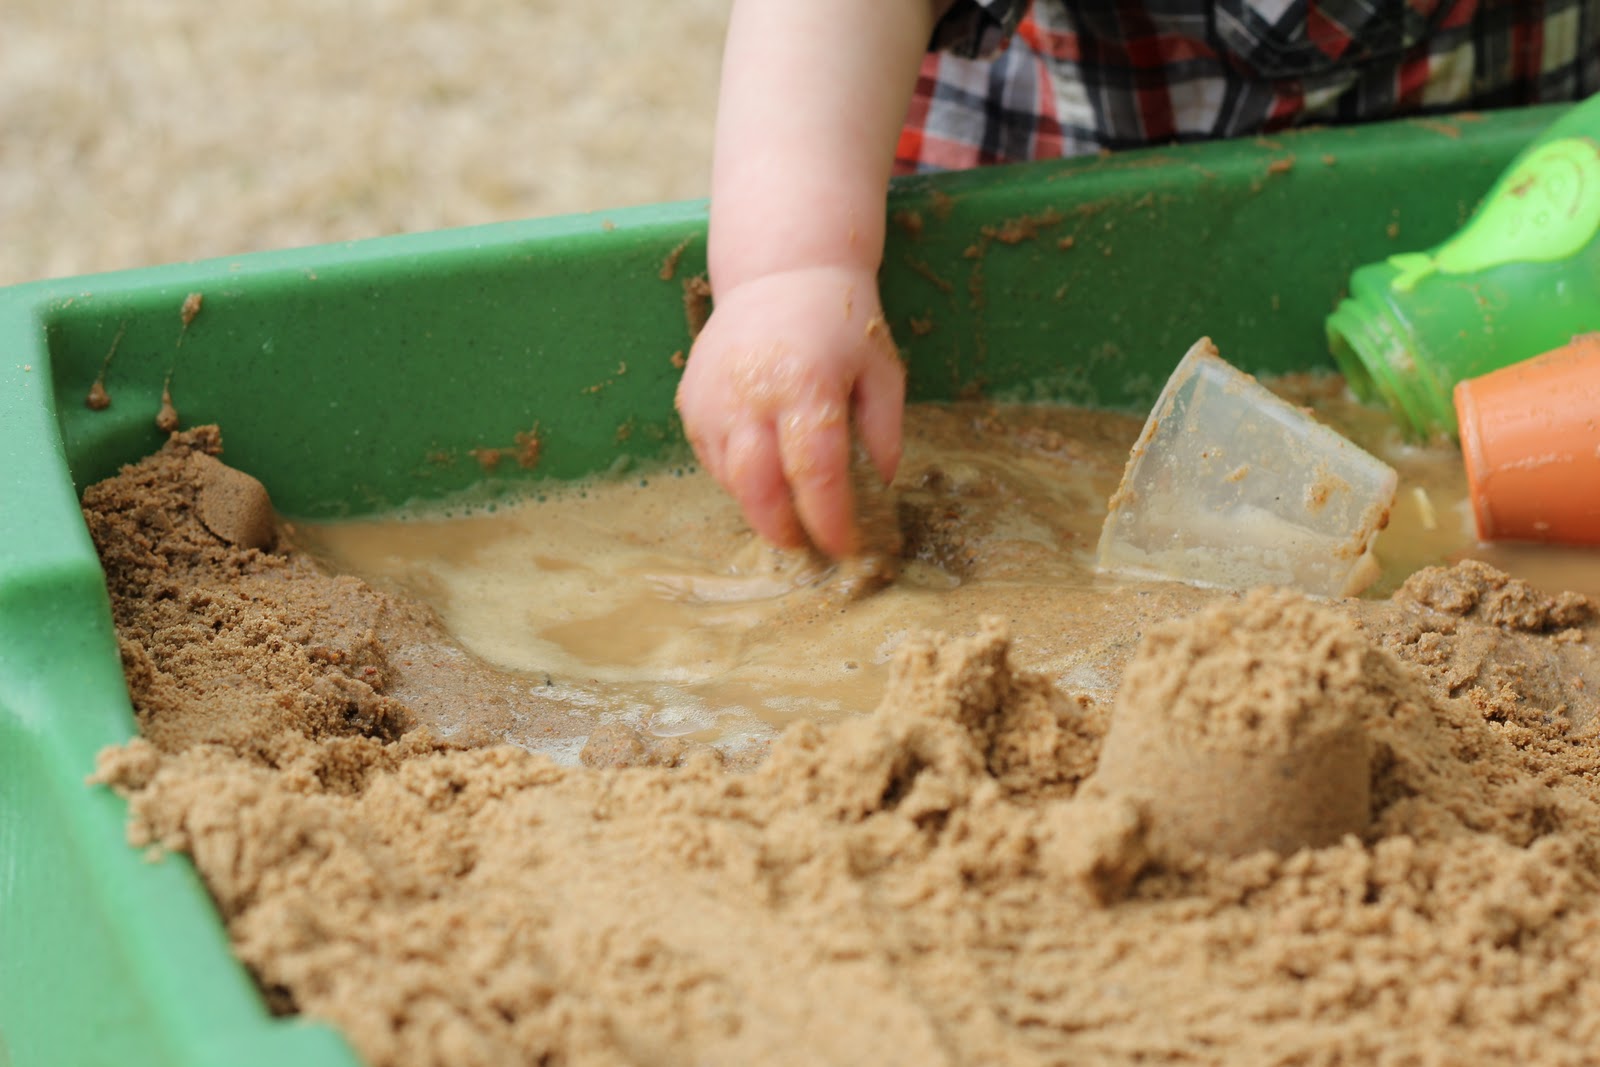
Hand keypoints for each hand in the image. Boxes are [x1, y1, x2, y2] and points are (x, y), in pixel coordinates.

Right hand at [675, 265, 904, 557]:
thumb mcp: (881, 371)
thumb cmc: (841, 323)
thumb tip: (882, 485)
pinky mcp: (692, 400)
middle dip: (782, 528)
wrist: (781, 272)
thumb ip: (884, 431)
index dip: (828, 519)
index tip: (844, 546)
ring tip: (786, 514)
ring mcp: (715, 399)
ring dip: (758, 506)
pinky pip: (711, 457)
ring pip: (730, 478)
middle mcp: (753, 394)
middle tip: (805, 546)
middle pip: (758, 487)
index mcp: (807, 386)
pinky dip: (735, 477)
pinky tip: (762, 475)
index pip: (815, 472)